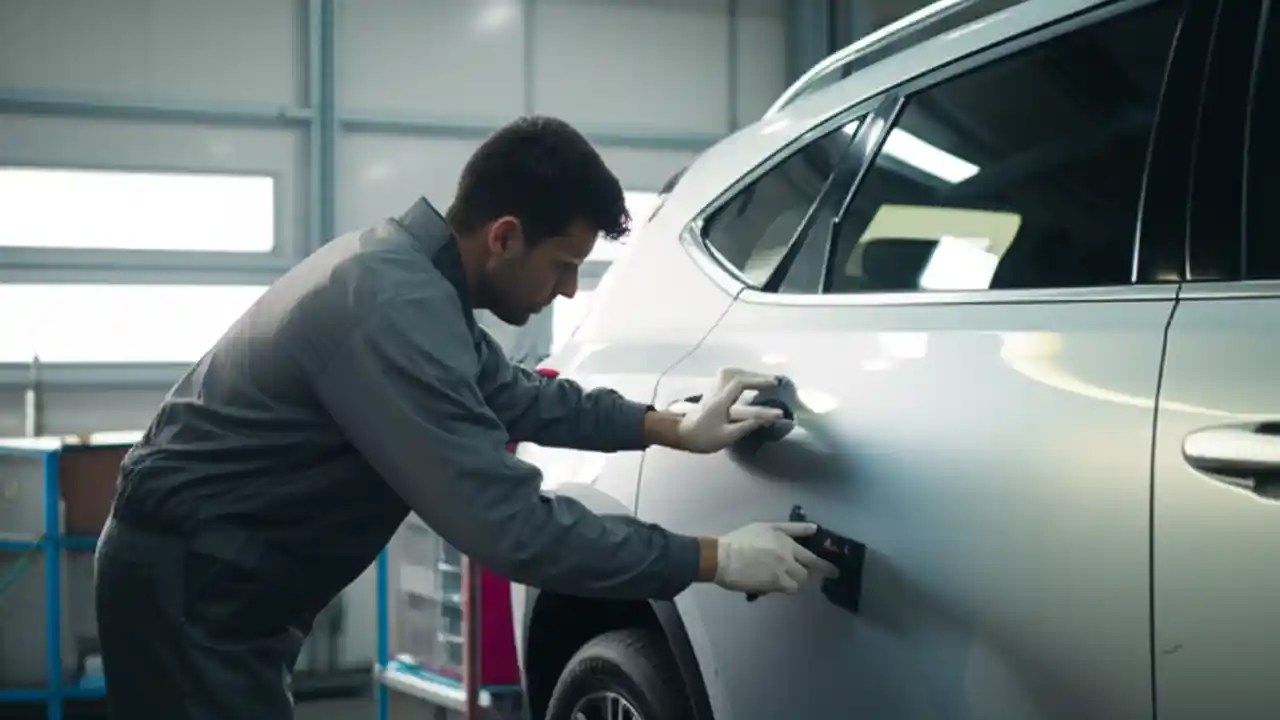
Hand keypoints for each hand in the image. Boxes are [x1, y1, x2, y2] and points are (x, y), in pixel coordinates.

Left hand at [675, 367, 786, 452]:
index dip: (759, 381)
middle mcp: (716, 391)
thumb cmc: (703, 438)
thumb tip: (771, 418)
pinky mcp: (711, 392)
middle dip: (756, 376)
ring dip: (747, 374)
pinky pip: (727, 377)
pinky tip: (748, 384)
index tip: (775, 385)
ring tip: (762, 382)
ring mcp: (712, 390)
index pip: (741, 382)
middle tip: (773, 383)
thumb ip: (748, 425)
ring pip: (730, 372)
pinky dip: (740, 376)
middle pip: (736, 373)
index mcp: (720, 400)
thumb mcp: (728, 436)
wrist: (681, 435)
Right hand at [711, 522, 838, 594]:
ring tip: (786, 578)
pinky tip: (778, 584)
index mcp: (786, 540)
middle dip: (809, 573)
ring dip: (797, 581)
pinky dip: (787, 587)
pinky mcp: (775, 584)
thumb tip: (814, 528)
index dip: (825, 564)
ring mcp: (782, 570)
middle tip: (806, 575)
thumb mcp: (766, 527)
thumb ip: (792, 528)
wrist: (723, 558)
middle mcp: (788, 555)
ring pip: (801, 581)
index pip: (811, 553)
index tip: (834, 571)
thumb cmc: (741, 540)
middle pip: (809, 569)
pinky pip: (790, 589)